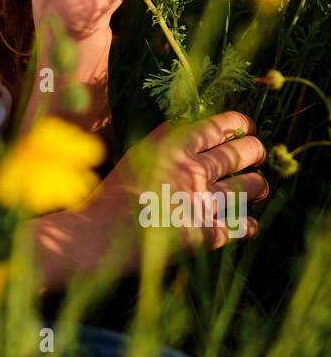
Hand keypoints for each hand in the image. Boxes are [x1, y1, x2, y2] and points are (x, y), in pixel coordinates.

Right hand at [42, 110, 268, 282]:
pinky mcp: (205, 234)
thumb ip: (168, 138)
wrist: (97, 236)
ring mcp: (202, 203)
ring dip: (258, 185)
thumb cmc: (113, 195)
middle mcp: (192, 170)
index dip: (240, 123)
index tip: (247, 126)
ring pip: (250, 187)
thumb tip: (196, 120)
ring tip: (258, 187)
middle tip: (257, 153)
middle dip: (256, 151)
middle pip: (242, 152)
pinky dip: (249, 224)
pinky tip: (249, 223)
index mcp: (173, 147)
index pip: (220, 126)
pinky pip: (242, 225)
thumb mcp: (137, 154)